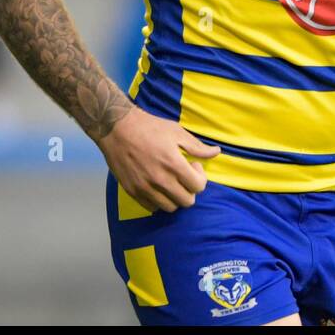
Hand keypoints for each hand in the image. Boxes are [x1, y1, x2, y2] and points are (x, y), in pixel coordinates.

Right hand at [96, 106, 220, 212]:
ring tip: (170, 181)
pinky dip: (158, 200)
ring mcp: (145, 187)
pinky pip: (152, 207)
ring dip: (175, 196)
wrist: (117, 128)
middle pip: (186, 201)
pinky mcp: (132, 191)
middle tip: (183, 175)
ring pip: (170, 207)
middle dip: (190, 189)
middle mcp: (160, 179)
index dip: (200, 177)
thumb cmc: (149, 127)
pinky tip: (157, 185)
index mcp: (173, 164)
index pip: (199, 187)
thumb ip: (197, 146)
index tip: (192, 165)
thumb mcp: (176, 132)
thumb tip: (217, 152)